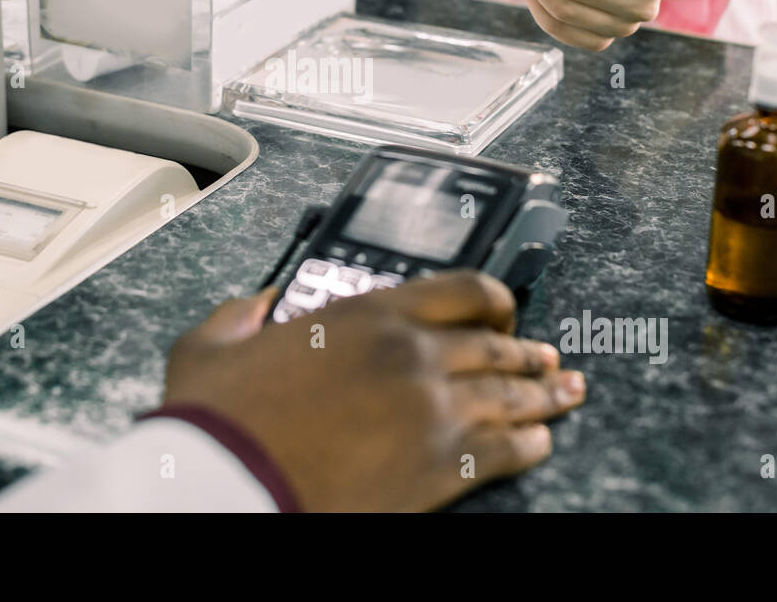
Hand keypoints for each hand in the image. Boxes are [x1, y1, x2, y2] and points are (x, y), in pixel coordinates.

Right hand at [163, 271, 585, 511]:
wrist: (229, 486)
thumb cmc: (221, 422)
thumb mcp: (212, 346)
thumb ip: (243, 315)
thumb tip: (260, 306)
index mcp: (367, 313)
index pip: (462, 289)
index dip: (495, 295)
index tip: (505, 305)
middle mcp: (413, 353)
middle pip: (497, 342)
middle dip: (527, 349)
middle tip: (546, 355)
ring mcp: (434, 410)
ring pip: (512, 392)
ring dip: (544, 392)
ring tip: (564, 390)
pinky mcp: (441, 467)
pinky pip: (507, 449)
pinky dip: (530, 443)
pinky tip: (538, 442)